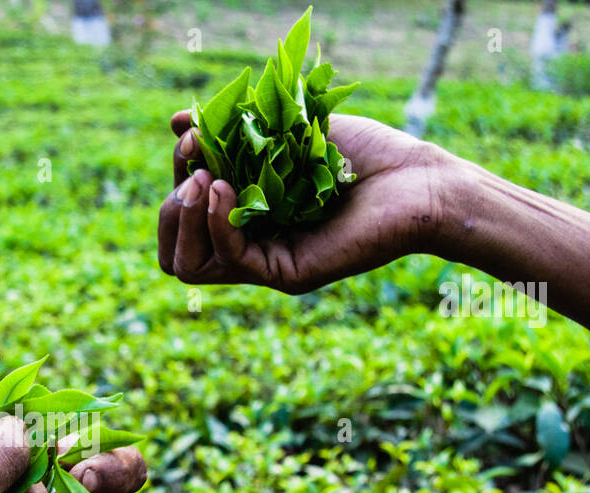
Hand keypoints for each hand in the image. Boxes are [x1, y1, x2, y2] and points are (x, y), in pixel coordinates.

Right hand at [158, 111, 454, 292]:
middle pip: (174, 252)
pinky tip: (224, 187)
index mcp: (245, 217)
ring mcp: (266, 264)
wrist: (418, 180)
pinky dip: (216, 221)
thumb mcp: (283, 131)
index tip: (192, 137)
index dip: (175, 177)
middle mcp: (251, 246)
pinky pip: (230, 258)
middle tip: (195, 167)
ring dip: (184, 218)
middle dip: (171, 206)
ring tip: (204, 179)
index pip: (182, 217)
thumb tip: (177, 123)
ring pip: (187, 266)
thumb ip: (230, 130)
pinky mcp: (286, 273)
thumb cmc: (361, 153)